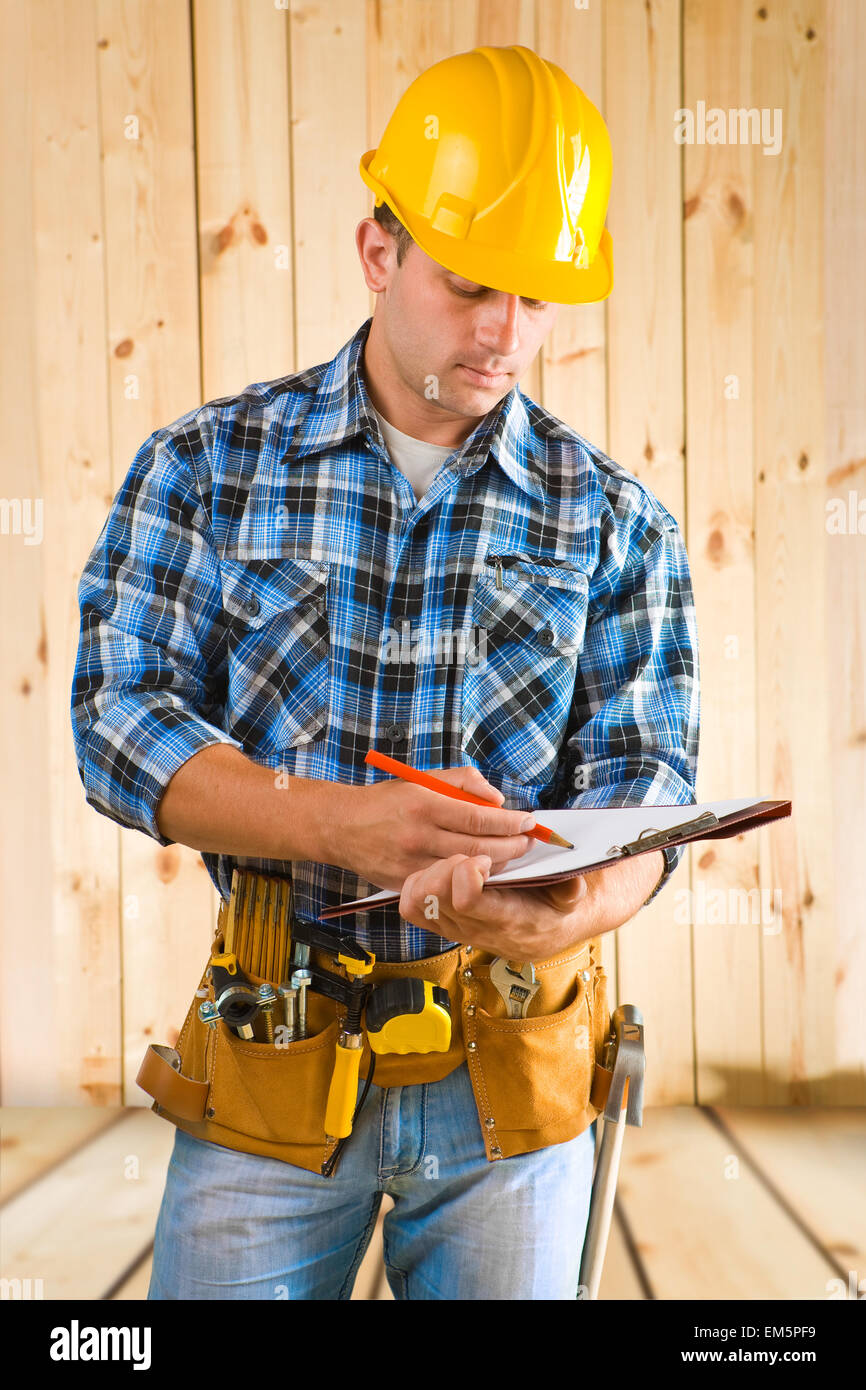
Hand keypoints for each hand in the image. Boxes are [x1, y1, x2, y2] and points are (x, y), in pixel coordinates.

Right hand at [330, 765, 537, 891]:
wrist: (341, 826)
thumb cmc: (386, 800)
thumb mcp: (423, 778)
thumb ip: (463, 782)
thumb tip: (496, 799)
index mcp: (424, 805)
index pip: (479, 819)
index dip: (510, 822)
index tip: (528, 821)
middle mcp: (419, 837)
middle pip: (479, 848)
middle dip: (512, 846)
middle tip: (529, 841)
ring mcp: (413, 864)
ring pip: (467, 869)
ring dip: (497, 863)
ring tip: (512, 854)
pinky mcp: (407, 883)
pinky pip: (448, 883)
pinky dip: (470, 877)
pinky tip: (483, 869)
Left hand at [397, 853, 591, 960]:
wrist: (549, 931)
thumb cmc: (557, 908)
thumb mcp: (574, 897)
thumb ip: (571, 889)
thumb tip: (572, 882)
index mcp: (507, 922)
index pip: (467, 900)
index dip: (467, 871)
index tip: (484, 857)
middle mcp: (476, 930)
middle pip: (434, 897)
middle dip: (445, 866)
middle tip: (466, 855)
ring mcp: (455, 930)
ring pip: (416, 902)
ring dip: (428, 875)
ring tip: (452, 863)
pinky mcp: (444, 926)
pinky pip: (412, 907)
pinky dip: (418, 884)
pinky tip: (442, 871)